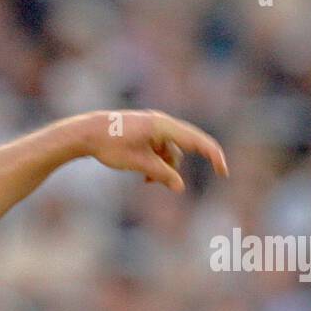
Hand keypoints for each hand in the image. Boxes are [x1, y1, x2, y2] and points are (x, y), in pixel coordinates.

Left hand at [78, 109, 228, 191]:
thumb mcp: (138, 163)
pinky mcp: (145, 132)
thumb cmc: (111, 146)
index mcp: (163, 126)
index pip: (196, 141)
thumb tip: (180, 187)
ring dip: (165, 168)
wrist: (87, 133)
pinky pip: (160, 149)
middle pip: (186, 145)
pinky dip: (157, 163)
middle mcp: (162, 123)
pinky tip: (145, 178)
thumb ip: (161, 174)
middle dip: (185, 165)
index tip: (223, 172)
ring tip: (147, 182)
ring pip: (170, 151)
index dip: (213, 156)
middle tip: (212, 175)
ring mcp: (154, 127)